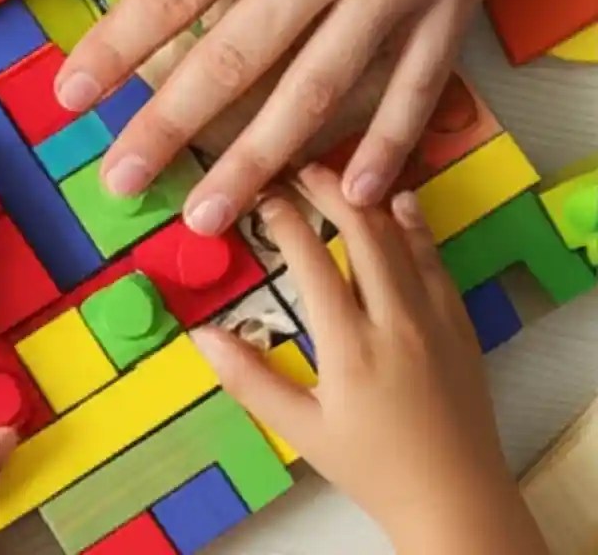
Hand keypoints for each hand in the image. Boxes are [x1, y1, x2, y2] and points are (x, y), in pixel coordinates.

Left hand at [56, 0, 557, 234]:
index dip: (114, 49)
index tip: (72, 94)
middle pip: (232, 60)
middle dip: (169, 128)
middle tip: (123, 179)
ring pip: (314, 93)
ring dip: (258, 163)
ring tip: (211, 214)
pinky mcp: (449, 6)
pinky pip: (415, 89)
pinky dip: (387, 145)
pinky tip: (353, 192)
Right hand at [190, 165, 546, 553]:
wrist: (453, 495)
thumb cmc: (369, 465)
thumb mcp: (299, 429)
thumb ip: (248, 379)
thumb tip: (202, 335)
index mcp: (351, 347)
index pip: (312, 262)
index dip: (284, 220)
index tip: (262, 196)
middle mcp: (396, 321)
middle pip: (363, 233)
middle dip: (329, 190)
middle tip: (299, 166)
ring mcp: (435, 318)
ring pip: (403, 239)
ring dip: (370, 200)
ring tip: (341, 172)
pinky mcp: (459, 323)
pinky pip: (436, 260)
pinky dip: (415, 226)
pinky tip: (400, 204)